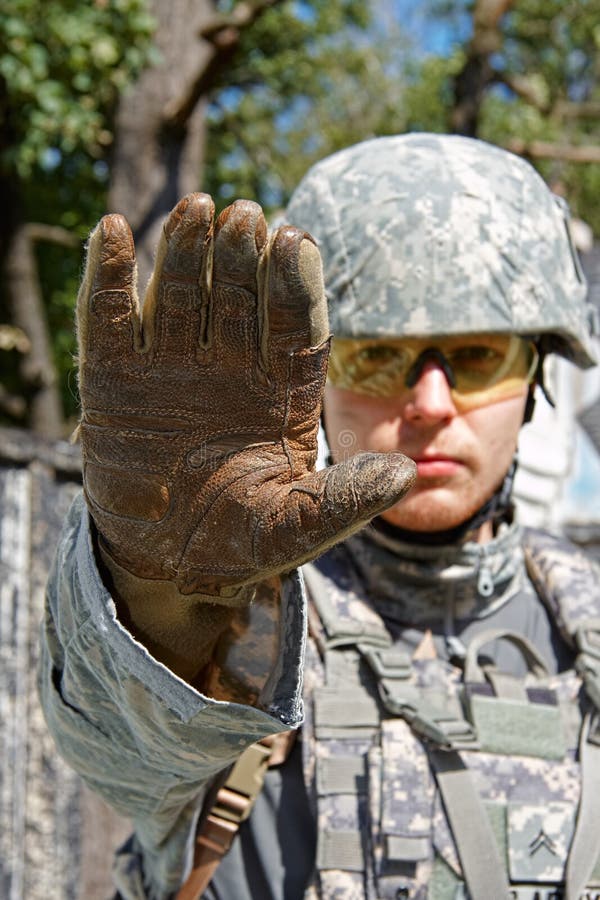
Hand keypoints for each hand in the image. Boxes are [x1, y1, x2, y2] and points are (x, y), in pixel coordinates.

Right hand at [77, 193, 415, 605]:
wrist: (170, 564)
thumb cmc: (242, 540)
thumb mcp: (297, 526)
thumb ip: (345, 500)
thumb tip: (406, 476)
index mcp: (280, 392)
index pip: (292, 326)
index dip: (294, 284)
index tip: (296, 241)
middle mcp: (229, 368)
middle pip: (238, 298)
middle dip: (243, 257)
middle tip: (246, 215)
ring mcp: (169, 368)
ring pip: (179, 296)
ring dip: (185, 251)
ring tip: (195, 210)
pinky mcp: (113, 380)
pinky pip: (108, 321)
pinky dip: (107, 278)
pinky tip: (111, 230)